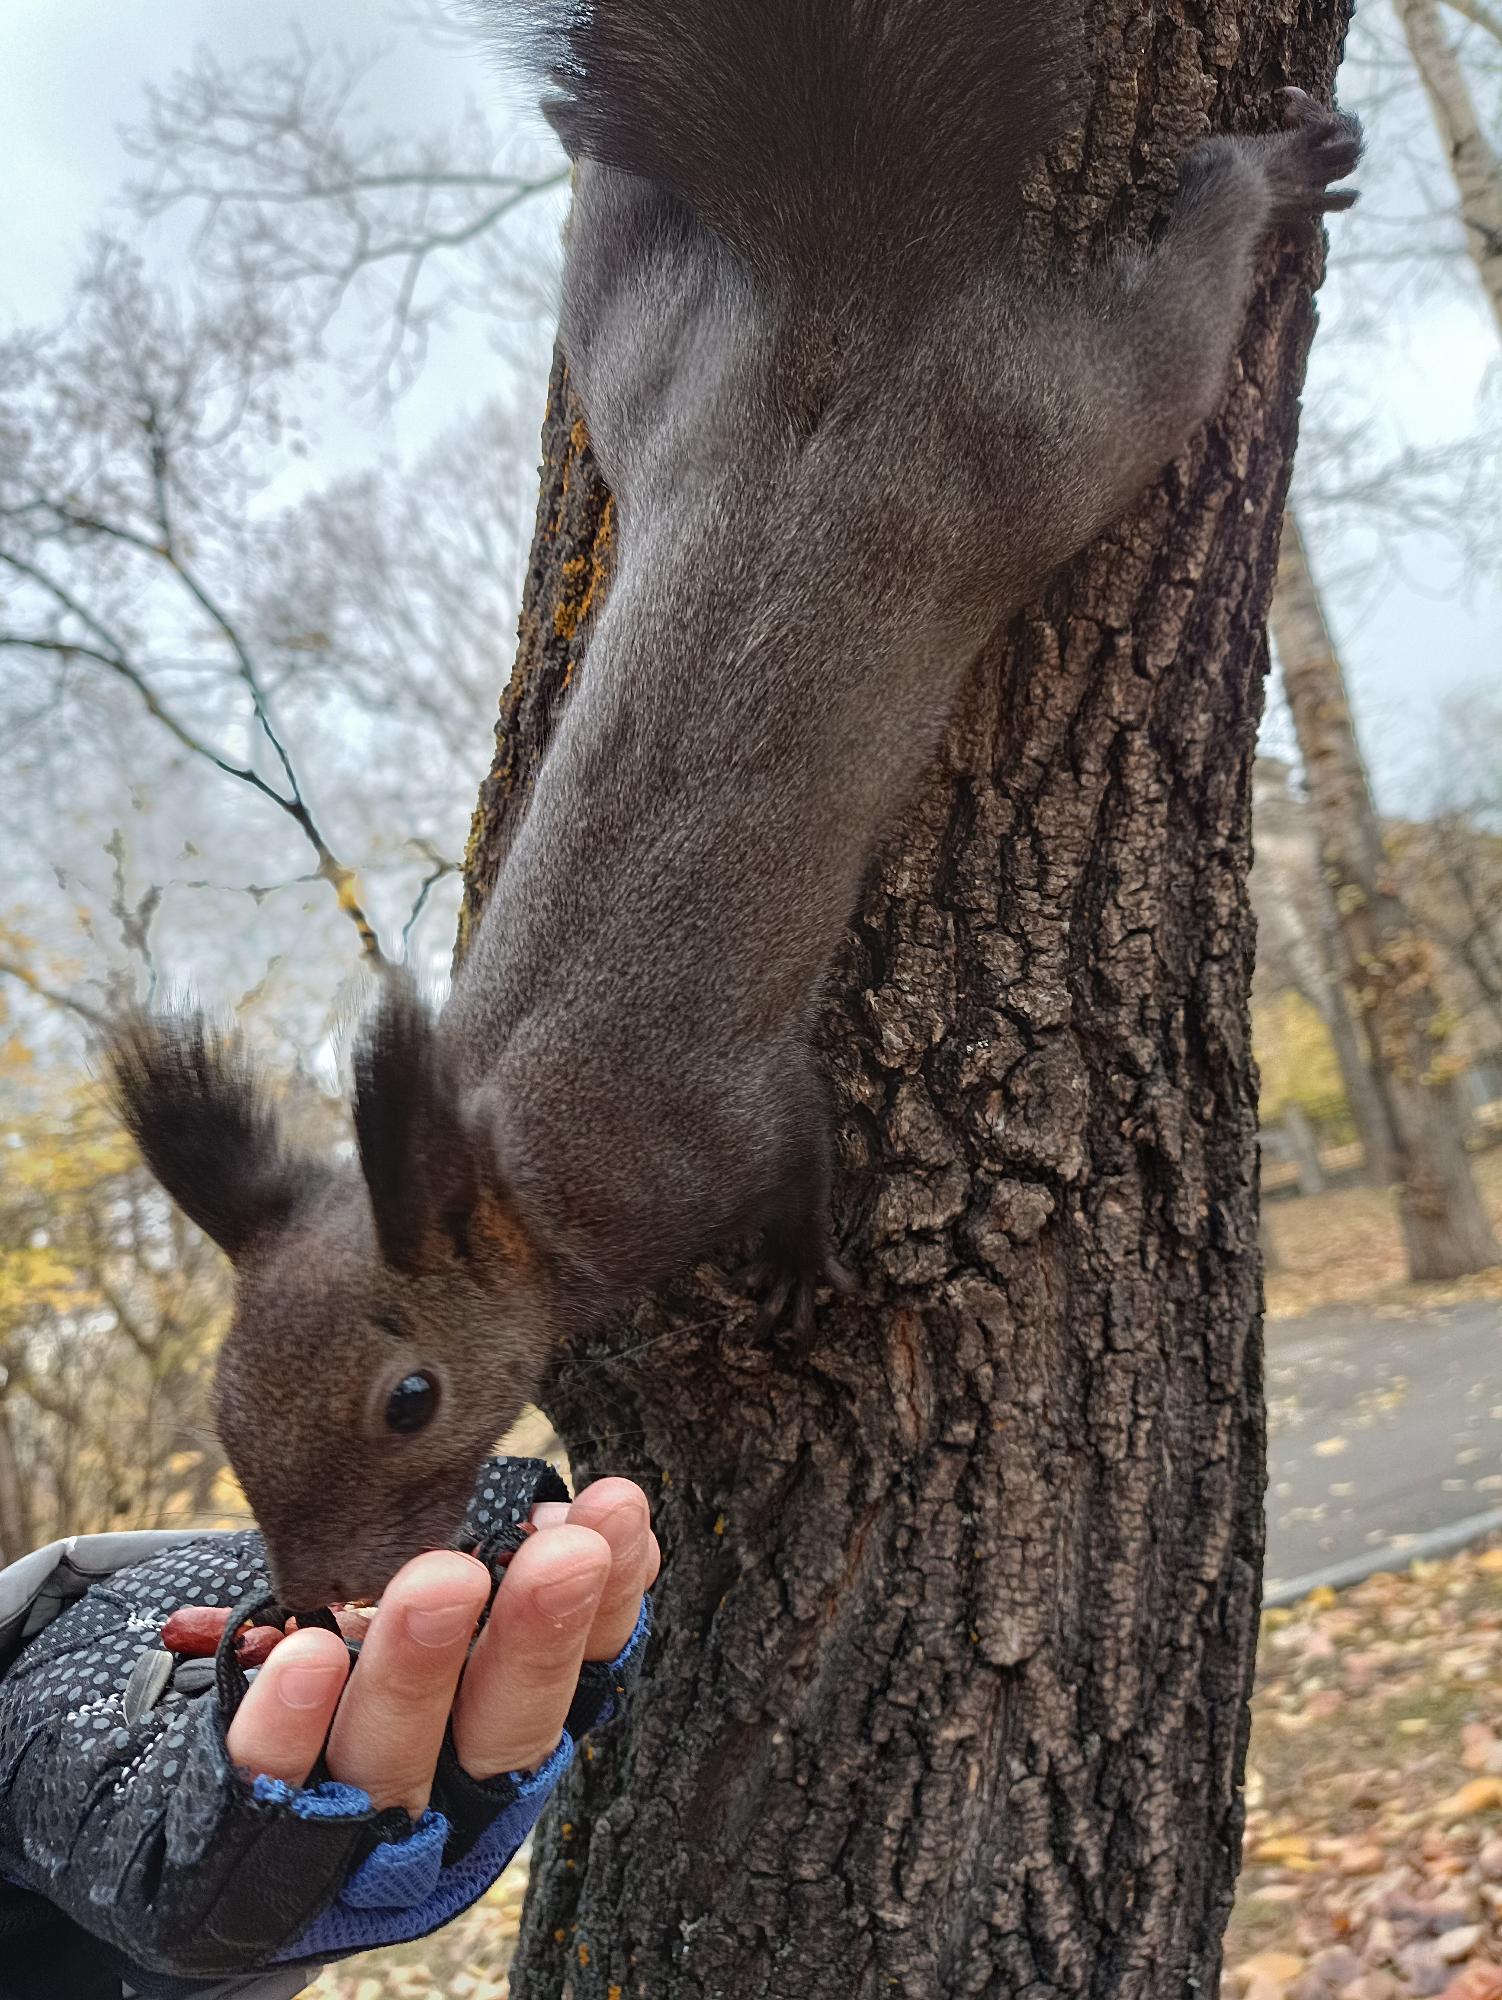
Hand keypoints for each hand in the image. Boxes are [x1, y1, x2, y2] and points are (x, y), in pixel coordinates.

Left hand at [225, 1478, 658, 1814]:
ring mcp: (352, 1836)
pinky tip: (306, 1658)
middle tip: (563, 1552)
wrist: (197, 1857)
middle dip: (536, 1636)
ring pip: (395, 1762)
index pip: (575, 1674)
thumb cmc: (343, 1698)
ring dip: (420, 1671)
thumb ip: (494, 1579)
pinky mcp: (251, 1849)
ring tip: (441, 1580)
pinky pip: (268, 1788)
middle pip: (503, 1730)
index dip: (606, 1601)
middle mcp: (446, 1800)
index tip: (617, 1509)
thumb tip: (569, 1512)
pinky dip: (289, 1729)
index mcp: (500, 1744)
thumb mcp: (434, 1636)